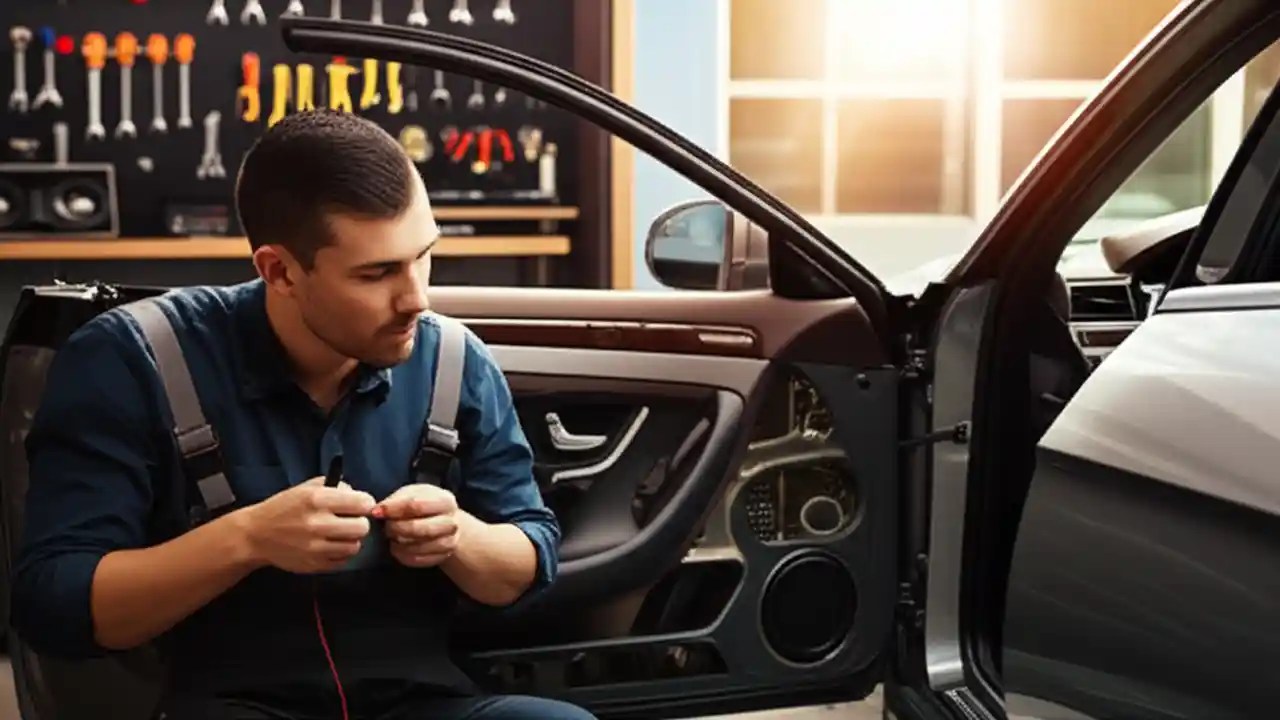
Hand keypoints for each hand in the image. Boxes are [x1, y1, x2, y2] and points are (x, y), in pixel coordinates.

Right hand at [241, 477, 375, 573]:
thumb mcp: (307, 488)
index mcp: (318, 499)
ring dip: (351, 539)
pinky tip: (331, 546)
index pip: (363, 503)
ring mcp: (316, 547)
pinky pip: (343, 561)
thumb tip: (359, 496)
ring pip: (355, 546)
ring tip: (340, 534)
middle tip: (350, 521)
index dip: (364, 503)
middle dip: (360, 522)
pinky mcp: (314, 565)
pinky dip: (341, 553)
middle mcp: (318, 523)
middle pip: (362, 527)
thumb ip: (336, 487)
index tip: (359, 505)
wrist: (257, 534)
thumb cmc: (284, 507)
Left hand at [372, 484, 460, 567]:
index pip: (416, 505)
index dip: (393, 509)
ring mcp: (449, 543)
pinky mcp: (442, 558)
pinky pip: (418, 560)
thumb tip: (377, 511)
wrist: (444, 522)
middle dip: (396, 528)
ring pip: (419, 547)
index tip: (377, 512)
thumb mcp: (412, 494)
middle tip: (386, 527)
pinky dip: (403, 555)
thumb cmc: (424, 504)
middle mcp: (452, 523)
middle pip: (419, 528)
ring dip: (400, 543)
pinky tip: (397, 547)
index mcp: (445, 501)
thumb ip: (396, 500)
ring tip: (392, 537)